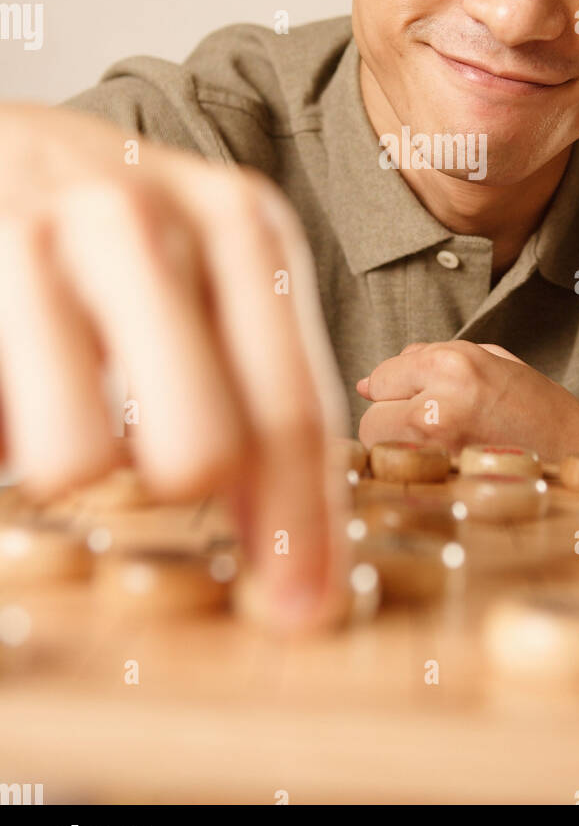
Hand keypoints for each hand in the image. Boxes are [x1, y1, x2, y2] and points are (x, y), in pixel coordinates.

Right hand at [0, 103, 348, 630]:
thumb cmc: (103, 220)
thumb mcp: (201, 258)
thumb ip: (253, 372)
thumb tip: (295, 539)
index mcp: (236, 222)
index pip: (290, 405)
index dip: (301, 524)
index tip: (302, 607)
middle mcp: (141, 217)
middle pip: (201, 446)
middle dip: (178, 483)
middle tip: (142, 461)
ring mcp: (35, 233)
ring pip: (77, 457)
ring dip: (62, 455)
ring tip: (52, 394)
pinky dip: (5, 428)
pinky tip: (13, 375)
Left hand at [356, 339, 578, 461]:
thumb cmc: (536, 406)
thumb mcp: (489, 362)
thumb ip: (428, 360)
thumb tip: (370, 382)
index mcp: (453, 364)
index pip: (383, 377)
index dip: (396, 389)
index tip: (419, 399)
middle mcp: (440, 403)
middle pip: (372, 417)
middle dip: (390, 420)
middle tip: (429, 426)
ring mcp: (441, 449)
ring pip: (382, 450)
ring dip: (399, 448)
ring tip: (440, 447)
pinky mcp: (447, 481)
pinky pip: (403, 475)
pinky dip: (413, 472)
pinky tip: (443, 467)